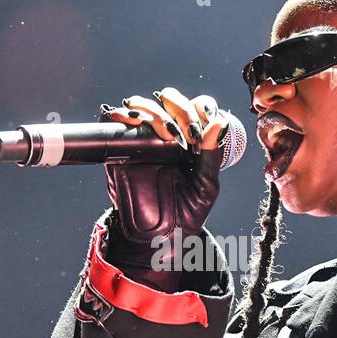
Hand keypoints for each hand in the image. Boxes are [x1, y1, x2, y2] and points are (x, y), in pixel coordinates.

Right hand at [100, 87, 230, 247]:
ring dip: (154, 110)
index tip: (200, 128)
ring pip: (145, 105)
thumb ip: (212, 155)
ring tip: (163, 132)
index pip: (197, 107)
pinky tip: (136, 121)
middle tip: (181, 132)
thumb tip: (218, 122)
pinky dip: (123, 114)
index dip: (200, 108)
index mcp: (193, 140)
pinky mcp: (121, 149)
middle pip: (171, 100)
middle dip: (177, 107)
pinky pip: (117, 121)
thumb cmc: (187, 213)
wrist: (158, 237)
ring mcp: (144, 140)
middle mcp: (169, 134)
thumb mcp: (206, 185)